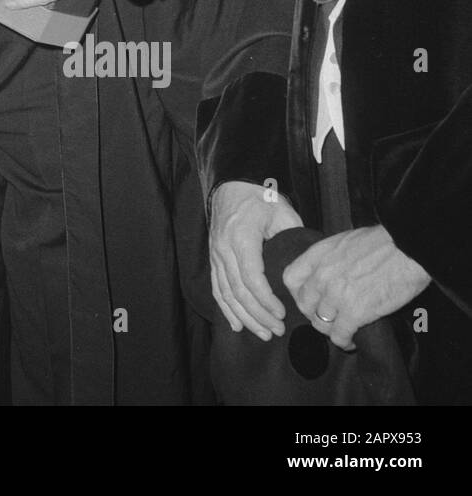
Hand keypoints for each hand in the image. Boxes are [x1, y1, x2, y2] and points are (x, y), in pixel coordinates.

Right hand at [209, 180, 302, 339]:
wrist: (232, 184)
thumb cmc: (261, 197)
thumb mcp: (282, 212)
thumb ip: (292, 237)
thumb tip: (306, 266)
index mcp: (241, 237)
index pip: (250, 277)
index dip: (265, 300)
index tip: (282, 314)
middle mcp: (223, 248)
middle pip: (238, 290)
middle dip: (258, 315)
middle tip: (278, 331)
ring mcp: (215, 254)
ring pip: (226, 293)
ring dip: (244, 317)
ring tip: (263, 334)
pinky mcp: (213, 258)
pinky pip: (216, 288)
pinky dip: (225, 308)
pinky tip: (236, 325)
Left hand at [282, 225, 429, 350]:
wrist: (408, 248)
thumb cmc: (383, 242)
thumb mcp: (344, 242)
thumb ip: (329, 258)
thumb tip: (328, 271)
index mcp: (318, 255)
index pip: (290, 279)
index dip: (298, 292)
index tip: (309, 299)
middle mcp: (322, 275)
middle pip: (304, 305)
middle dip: (314, 314)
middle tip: (329, 318)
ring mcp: (337, 294)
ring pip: (320, 323)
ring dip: (330, 330)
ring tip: (341, 331)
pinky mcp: (356, 311)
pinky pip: (340, 334)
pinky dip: (344, 341)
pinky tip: (352, 340)